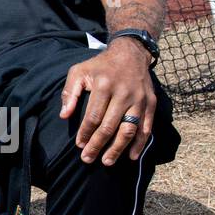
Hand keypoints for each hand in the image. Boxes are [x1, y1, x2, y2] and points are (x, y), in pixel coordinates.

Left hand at [59, 39, 156, 164]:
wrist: (130, 53)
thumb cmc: (100, 65)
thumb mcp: (79, 71)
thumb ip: (69, 92)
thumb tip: (64, 115)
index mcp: (104, 85)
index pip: (93, 116)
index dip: (85, 133)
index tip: (79, 145)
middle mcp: (123, 93)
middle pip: (109, 126)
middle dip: (97, 145)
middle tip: (87, 159)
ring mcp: (139, 99)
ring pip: (129, 129)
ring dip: (118, 149)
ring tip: (107, 162)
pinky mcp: (150, 103)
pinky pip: (146, 127)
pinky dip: (140, 143)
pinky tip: (131, 156)